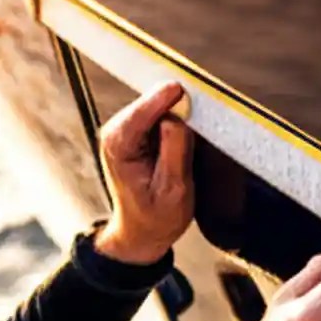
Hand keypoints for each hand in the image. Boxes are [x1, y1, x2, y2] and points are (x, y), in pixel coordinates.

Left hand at [94, 82, 194, 264]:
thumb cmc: (155, 217)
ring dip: (180, 114)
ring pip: (160, 106)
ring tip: (194, 138)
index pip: (144, 111)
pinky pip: (163, 114)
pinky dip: (178, 120)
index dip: (167, 97)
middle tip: (203, 113)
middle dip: (177, 106)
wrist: (141, 232)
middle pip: (153, 102)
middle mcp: (117, 132)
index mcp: (119, 146)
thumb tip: (177, 118)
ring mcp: (127, 129)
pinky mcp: (139, 131)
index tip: (184, 88)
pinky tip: (187, 135)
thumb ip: (175, 151)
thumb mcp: (173, 190)